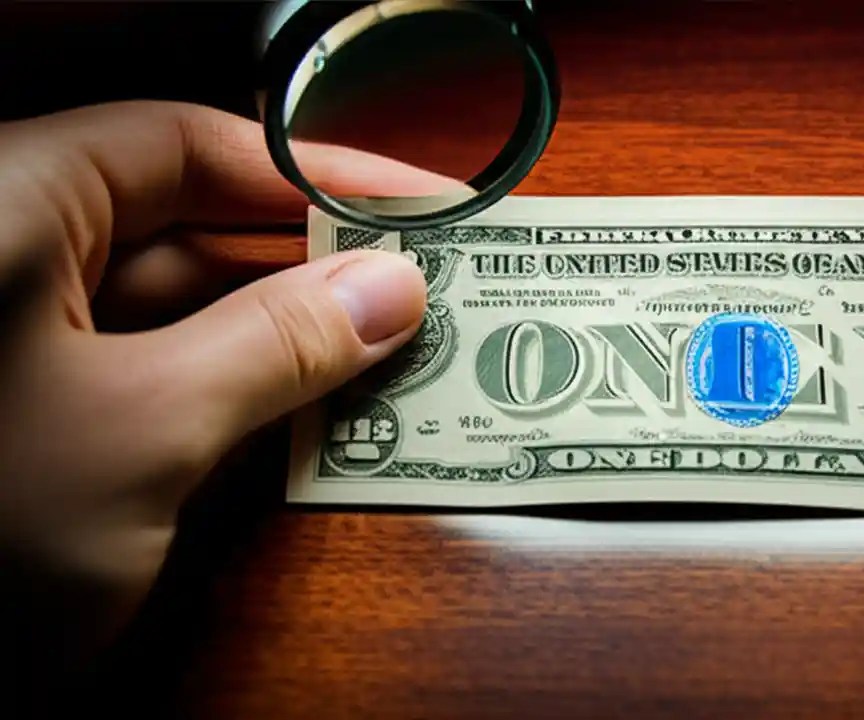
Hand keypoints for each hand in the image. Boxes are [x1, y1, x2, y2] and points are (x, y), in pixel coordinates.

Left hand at [0, 101, 453, 681]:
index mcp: (9, 209)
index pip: (180, 146)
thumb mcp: (145, 428)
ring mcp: (20, 343)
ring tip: (391, 345)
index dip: (309, 172)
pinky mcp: (37, 416)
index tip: (412, 205)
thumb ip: (276, 345)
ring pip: (173, 306)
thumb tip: (391, 289)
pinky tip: (315, 403)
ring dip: (281, 329)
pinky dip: (232, 383)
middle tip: (420, 284)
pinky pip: (152, 371)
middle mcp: (9, 260)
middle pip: (183, 224)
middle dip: (307, 259)